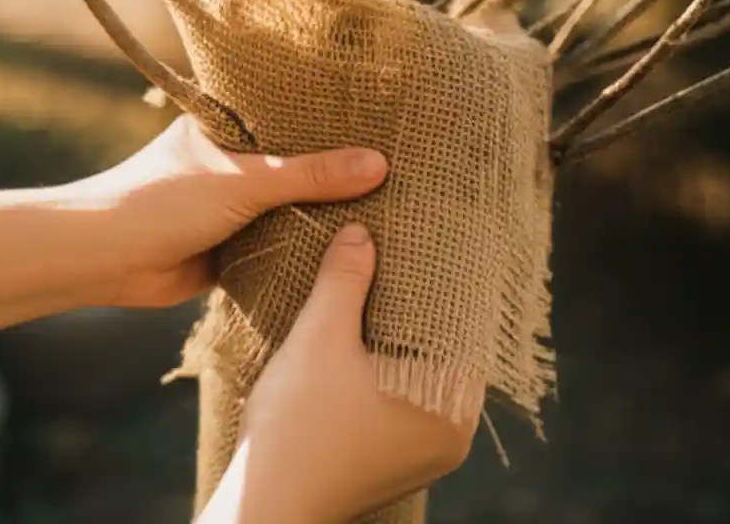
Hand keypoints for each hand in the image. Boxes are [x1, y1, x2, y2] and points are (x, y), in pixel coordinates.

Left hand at [72, 116, 387, 308]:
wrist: (107, 259)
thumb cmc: (162, 200)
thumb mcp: (243, 180)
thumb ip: (309, 174)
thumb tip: (378, 164)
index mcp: (226, 127)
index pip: (292, 116)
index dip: (334, 121)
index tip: (387, 121)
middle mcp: (230, 165)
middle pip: (296, 168)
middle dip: (337, 175)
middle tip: (404, 170)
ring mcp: (231, 209)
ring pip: (290, 210)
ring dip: (324, 217)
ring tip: (394, 209)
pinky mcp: (231, 250)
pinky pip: (278, 248)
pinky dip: (305, 253)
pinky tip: (351, 252)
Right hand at [199, 223, 479, 522]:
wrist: (263, 505)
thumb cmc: (296, 428)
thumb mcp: (319, 338)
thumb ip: (344, 280)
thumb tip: (360, 232)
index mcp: (452, 412)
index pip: (466, 332)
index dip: (442, 289)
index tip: (425, 249)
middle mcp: (451, 439)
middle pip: (442, 355)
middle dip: (414, 313)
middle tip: (394, 262)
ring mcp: (422, 456)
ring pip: (418, 379)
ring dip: (395, 343)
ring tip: (370, 296)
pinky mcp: (391, 464)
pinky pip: (400, 404)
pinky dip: (383, 373)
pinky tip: (356, 347)